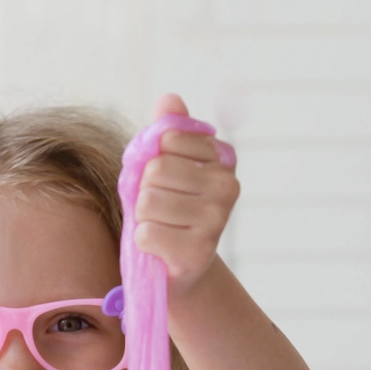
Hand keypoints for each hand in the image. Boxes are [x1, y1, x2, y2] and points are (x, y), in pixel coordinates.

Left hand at [133, 93, 237, 297]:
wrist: (178, 270)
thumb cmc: (168, 214)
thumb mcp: (166, 168)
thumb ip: (168, 133)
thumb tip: (170, 99)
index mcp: (223, 159)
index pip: (169, 138)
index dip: (154, 160)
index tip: (166, 180)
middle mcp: (228, 187)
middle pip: (156, 169)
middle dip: (145, 189)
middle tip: (159, 209)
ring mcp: (216, 220)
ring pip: (148, 201)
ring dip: (142, 217)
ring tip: (160, 227)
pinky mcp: (197, 251)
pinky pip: (146, 233)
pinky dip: (142, 241)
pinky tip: (159, 247)